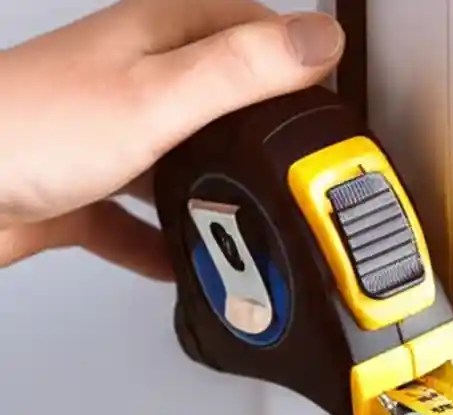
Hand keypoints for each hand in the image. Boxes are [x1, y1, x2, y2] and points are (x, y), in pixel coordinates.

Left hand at [0, 0, 344, 278]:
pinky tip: (184, 264)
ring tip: (256, 219)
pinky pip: (140, 217)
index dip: (300, 59)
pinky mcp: (84, 186)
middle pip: (225, 98)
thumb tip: (322, 40)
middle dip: (266, 135)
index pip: (253, 27)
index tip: (337, 101)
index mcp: (159, 37)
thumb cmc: (26, 131)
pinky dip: (164, 242)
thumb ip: (245, 70)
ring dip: (218, 191)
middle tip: (304, 169)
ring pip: (187, 158)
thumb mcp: (160, 97)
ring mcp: (110, 132)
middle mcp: (136, 78)